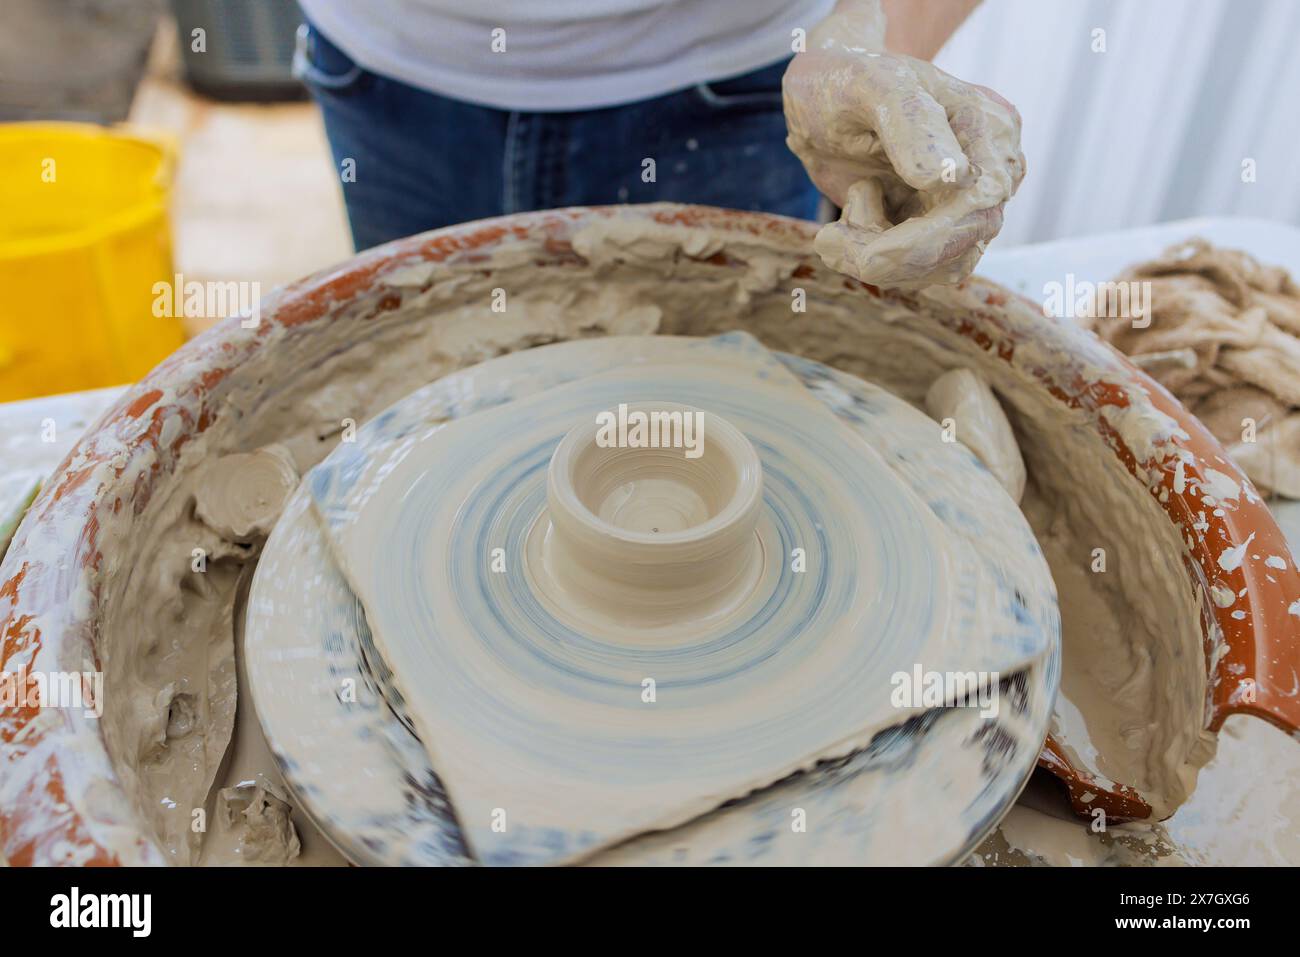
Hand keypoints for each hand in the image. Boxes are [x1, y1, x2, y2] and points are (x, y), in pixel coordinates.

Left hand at [783, 4, 1024, 287]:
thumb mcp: (869, 85)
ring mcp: (969, 205)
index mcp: (989, 131)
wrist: (827, 97)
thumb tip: (952, 177)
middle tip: (828, 242)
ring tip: (839, 219)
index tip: (863, 256)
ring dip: (875, 259)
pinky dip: (874, 259)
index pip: (977, 209)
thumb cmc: (848, 80)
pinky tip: (853, 220)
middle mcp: (992, 172)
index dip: (922, 243)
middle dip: (888, 258)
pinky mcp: (941, 231)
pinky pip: (917, 271)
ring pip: (937, 270)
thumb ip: (910, 122)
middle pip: (959, 250)